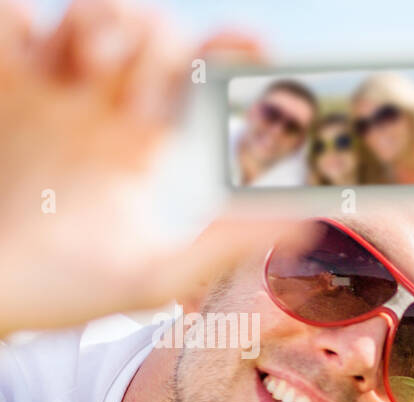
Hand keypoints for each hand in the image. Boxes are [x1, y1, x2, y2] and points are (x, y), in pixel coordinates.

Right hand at [0, 0, 273, 334]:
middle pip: (150, 34)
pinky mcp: (2, 87)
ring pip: (92, 15)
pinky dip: (22, 22)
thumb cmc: (66, 288)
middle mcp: (103, 107)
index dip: (231, 54)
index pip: (200, 78)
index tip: (259, 49)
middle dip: (158, 39)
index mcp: (146, 143)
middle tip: (149, 79)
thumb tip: (309, 227)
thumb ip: (228, 244)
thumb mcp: (156, 272)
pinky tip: (34, 61)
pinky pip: (11, 19)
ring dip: (100, 23)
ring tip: (93, 65)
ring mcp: (50, 90)